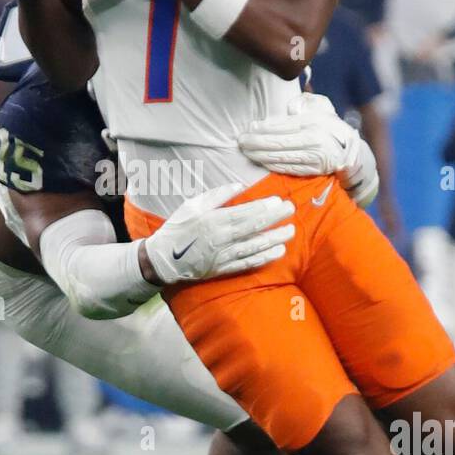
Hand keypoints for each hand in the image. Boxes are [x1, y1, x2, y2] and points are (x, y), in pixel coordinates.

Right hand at [141, 182, 293, 285]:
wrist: (164, 259)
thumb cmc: (178, 228)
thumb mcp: (192, 206)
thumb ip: (216, 196)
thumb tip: (238, 186)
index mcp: (214, 220)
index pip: (245, 212)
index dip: (264, 207)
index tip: (278, 201)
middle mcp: (221, 238)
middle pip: (254, 227)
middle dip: (275, 219)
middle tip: (291, 211)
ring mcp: (224, 255)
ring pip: (255, 246)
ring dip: (275, 239)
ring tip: (290, 232)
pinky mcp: (224, 268)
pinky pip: (248, 263)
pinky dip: (264, 258)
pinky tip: (277, 252)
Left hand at [238, 93, 379, 205]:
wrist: (351, 151)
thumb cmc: (330, 125)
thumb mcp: (321, 106)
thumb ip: (304, 102)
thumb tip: (290, 108)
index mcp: (313, 121)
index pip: (282, 125)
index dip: (262, 128)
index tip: (249, 128)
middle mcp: (314, 139)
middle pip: (277, 142)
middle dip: (255, 143)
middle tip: (241, 142)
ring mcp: (313, 157)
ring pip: (280, 157)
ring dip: (259, 155)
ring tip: (246, 151)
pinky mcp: (313, 170)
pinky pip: (288, 168)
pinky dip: (272, 165)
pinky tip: (261, 161)